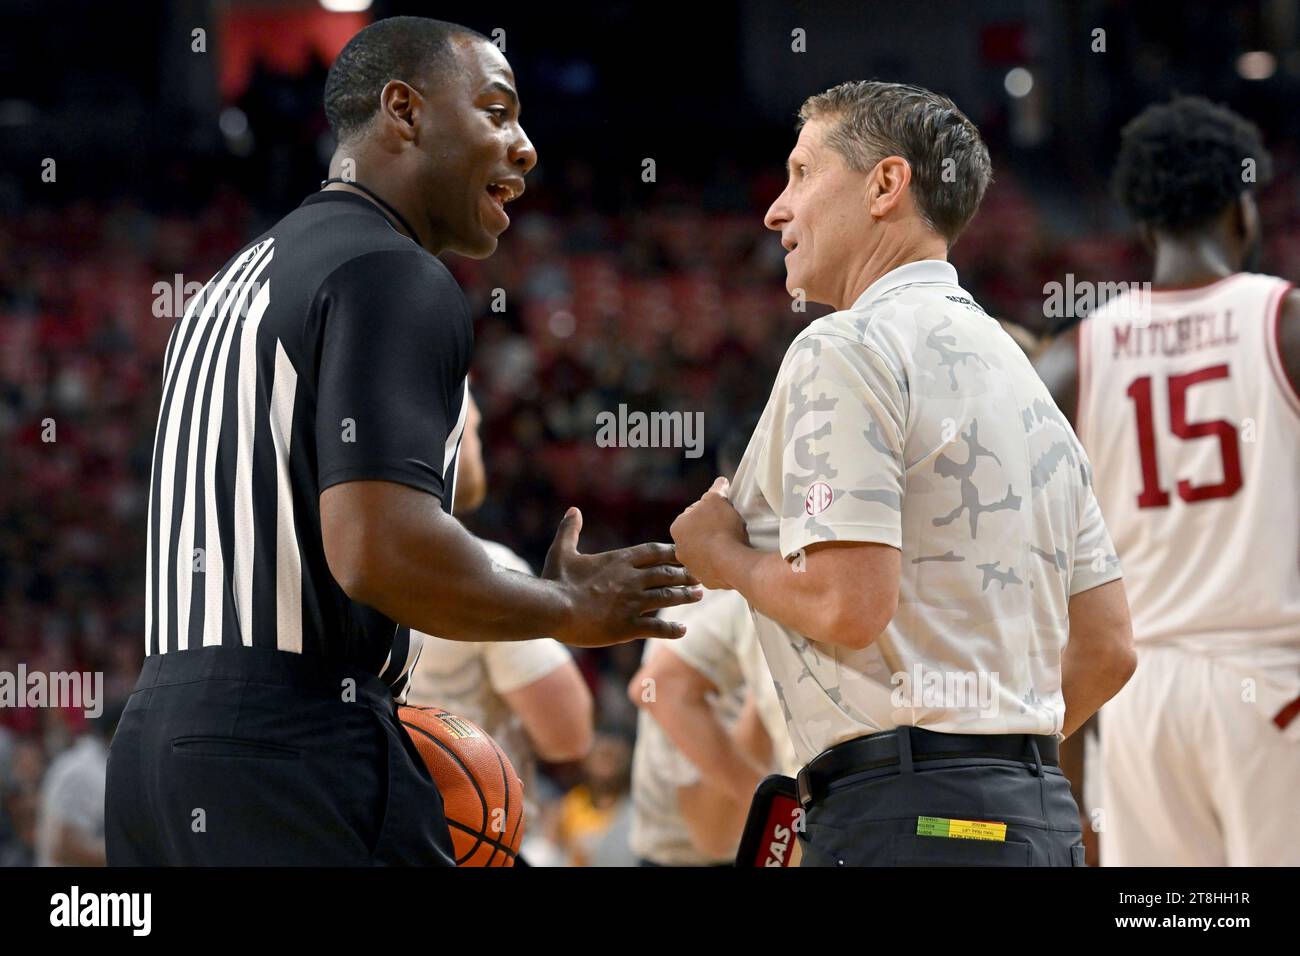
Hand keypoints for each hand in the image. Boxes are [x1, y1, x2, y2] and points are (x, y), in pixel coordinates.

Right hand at [542, 507, 702, 646]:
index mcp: (618, 561)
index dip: (670, 553)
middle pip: (667, 574)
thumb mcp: (562, 551)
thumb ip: (570, 530)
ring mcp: (632, 603)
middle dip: (684, 574)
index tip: (683, 554)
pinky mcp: (628, 626)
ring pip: (668, 597)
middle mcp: (631, 579)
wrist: (553, 609)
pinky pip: (657, 627)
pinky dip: (672, 629)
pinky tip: (683, 630)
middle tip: (699, 575)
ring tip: (698, 595)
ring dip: (685, 596)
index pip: (653, 552)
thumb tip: (573, 510)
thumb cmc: (555, 581)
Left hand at [670, 476, 749, 589]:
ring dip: (715, 548)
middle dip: (710, 531)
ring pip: (704, 552)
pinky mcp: (706, 580)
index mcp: (677, 527)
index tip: (721, 512)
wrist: (730, 561)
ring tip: (731, 542)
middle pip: (697, 535)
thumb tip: (719, 482)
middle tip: (727, 527)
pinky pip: (715, 568)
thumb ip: (716, 489)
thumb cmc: (720, 527)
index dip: (709, 511)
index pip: (692, 514)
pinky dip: (722, 563)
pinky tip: (732, 556)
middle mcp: (679, 549)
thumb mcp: (717, 499)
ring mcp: (692, 567)